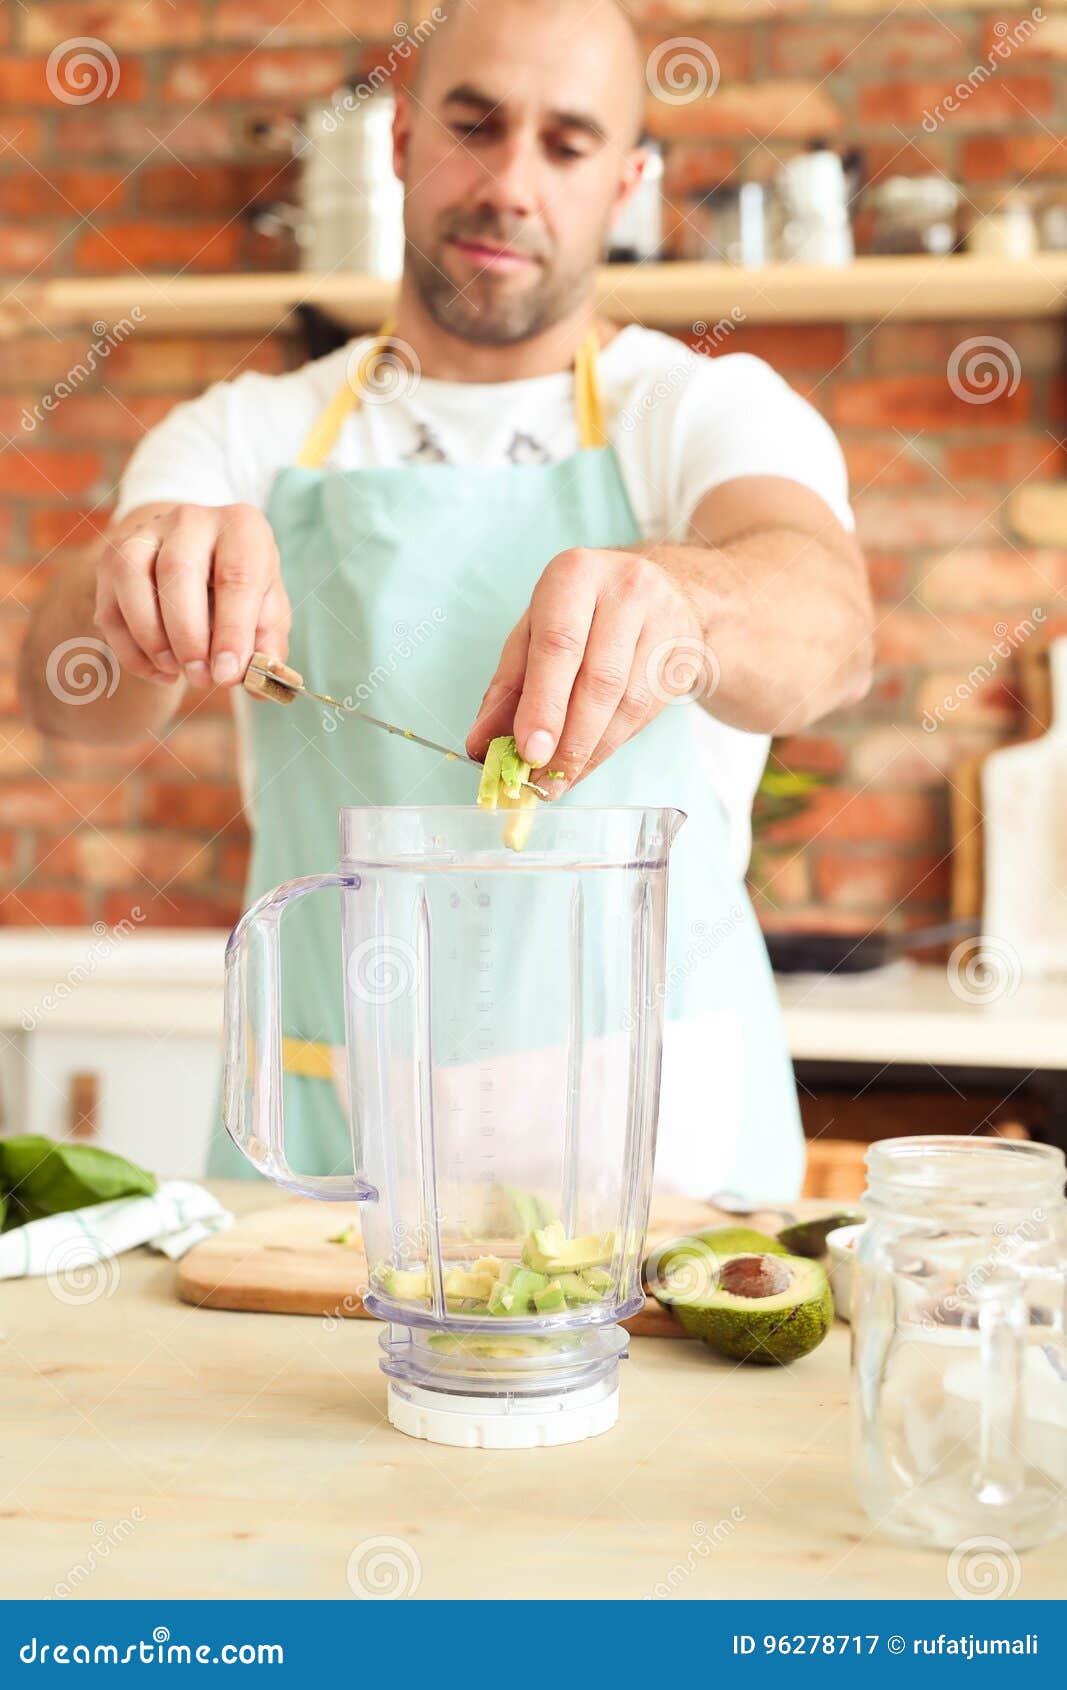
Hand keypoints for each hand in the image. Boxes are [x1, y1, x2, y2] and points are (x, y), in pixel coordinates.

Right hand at [95, 502, 290, 688]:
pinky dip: (130, 648)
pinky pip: (110, 605)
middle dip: (188, 636)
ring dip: (151, 637)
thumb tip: (256, 684)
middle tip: (201, 678)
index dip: (231, 631)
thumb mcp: (266, 614)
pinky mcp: (114, 557)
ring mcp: (146, 533)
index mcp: (242, 527)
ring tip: (176, 672)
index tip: (227, 674)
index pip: (237, 576)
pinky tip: (157, 671)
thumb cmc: (241, 592)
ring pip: (132, 579)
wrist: (201, 562)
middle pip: (178, 572)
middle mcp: (192, 520)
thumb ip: (266, 647)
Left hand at [467, 547, 706, 790]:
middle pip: (598, 680)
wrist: (665, 590)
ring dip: (589, 752)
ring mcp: (664, 621)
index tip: (528, 751)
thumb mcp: (536, 629)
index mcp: (575, 575)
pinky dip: (611, 746)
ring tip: (558, 780)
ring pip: (627, 704)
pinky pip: (646, 714)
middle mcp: (625, 590)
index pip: (558, 644)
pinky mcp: (685, 655)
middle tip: (541, 781)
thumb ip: (508, 685)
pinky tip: (587, 762)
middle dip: (568, 740)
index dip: (543, 704)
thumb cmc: (584, 611)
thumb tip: (482, 744)